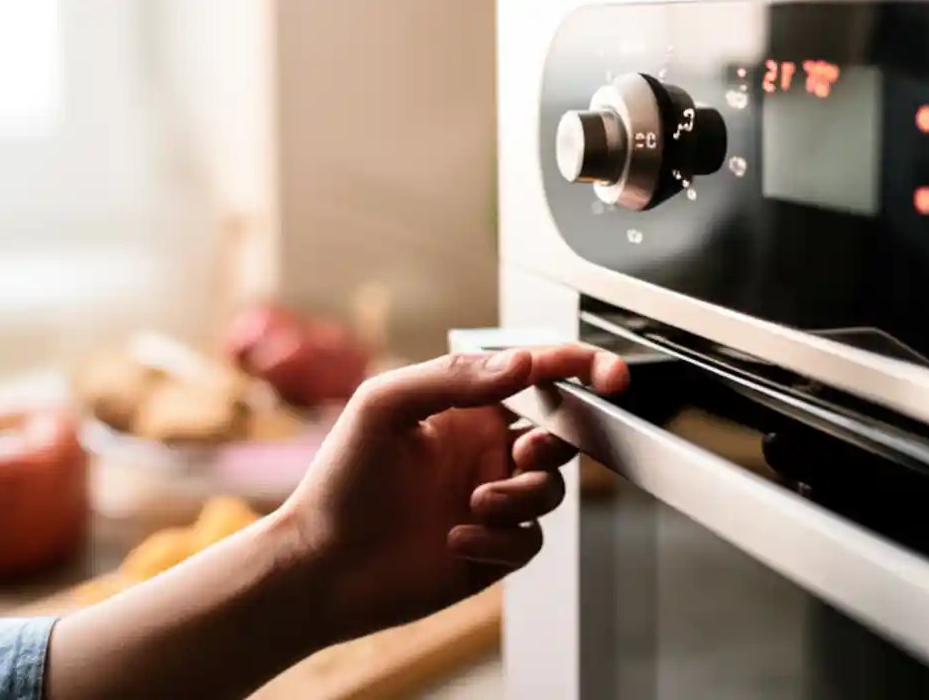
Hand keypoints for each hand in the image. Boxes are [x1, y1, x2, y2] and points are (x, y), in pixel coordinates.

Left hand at [284, 344, 628, 640]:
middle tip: (523, 451)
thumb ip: (454, 378)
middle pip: (561, 434)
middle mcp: (485, 452)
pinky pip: (531, 540)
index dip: (578, 369)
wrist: (321, 567)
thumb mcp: (384, 405)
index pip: (535, 377)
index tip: (607, 375)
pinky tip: (456, 539)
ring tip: (473, 505)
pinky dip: (501, 539)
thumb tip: (520, 362)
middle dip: (557, 440)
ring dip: (521, 495)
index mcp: (465, 410)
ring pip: (552, 490)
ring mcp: (492, 501)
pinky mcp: (494, 549)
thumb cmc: (340, 482)